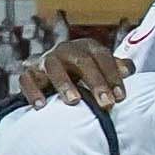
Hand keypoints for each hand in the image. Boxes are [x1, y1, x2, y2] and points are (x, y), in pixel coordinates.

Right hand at [13, 34, 131, 111]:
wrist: (53, 72)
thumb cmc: (85, 72)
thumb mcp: (103, 68)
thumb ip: (117, 67)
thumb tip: (128, 69)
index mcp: (86, 47)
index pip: (102, 57)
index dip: (112, 76)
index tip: (120, 97)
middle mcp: (66, 50)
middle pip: (81, 61)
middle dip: (95, 82)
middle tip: (106, 104)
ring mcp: (46, 60)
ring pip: (53, 67)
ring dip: (64, 83)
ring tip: (75, 102)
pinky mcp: (29, 72)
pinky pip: (26, 79)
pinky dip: (32, 91)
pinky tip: (41, 106)